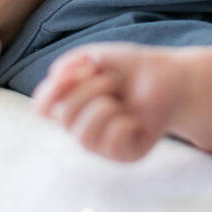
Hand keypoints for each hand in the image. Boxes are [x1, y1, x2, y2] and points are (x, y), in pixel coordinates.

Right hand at [33, 43, 187, 161]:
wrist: (171, 78)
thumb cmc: (133, 69)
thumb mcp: (98, 56)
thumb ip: (71, 62)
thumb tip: (54, 76)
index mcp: (71, 104)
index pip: (41, 107)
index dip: (54, 89)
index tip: (83, 70)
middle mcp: (81, 127)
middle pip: (63, 116)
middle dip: (89, 91)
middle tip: (112, 81)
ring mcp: (102, 145)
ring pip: (83, 136)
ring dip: (104, 108)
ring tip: (121, 100)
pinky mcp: (125, 155)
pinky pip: (112, 145)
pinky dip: (124, 124)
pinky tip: (135, 119)